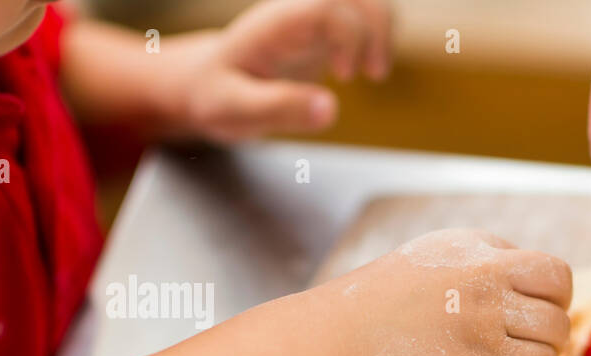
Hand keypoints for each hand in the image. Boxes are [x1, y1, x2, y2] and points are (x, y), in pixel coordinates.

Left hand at [165, 0, 392, 141]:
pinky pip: (363, 13)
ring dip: (384, 28)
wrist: (206, 81)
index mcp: (275, 25)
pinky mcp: (324, 29)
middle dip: (377, 26)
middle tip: (372, 74)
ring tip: (375, 73)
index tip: (345, 76)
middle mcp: (296, 11)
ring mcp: (312, 17)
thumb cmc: (217, 95)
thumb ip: (279, 108)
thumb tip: (331, 109)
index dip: (349, 36)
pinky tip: (370, 65)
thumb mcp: (236, 110)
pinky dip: (380, 33)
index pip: (326, 7)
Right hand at [317, 230, 572, 355]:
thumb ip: (453, 280)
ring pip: (556, 326)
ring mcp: (488, 309)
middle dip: (555, 311)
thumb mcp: (413, 272)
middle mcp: (484, 269)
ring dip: (548, 351)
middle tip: (532, 339)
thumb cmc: (355, 318)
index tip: (507, 321)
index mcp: (467, 244)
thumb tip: (480, 311)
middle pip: (558, 280)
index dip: (527, 295)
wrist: (329, 343)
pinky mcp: (487, 353)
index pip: (528, 261)